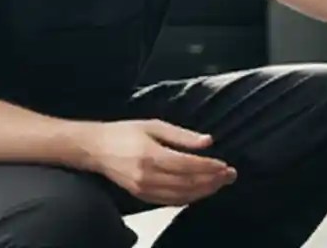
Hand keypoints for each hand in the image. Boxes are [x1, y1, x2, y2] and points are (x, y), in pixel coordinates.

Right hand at [85, 119, 236, 205]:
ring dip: (204, 191)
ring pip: (182, 196)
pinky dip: (188, 199)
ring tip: (220, 184)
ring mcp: (144, 189)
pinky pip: (170, 202)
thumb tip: (208, 142)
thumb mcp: (153, 125)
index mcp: (151, 154)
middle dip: (212, 181)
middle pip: (188, 183)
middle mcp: (148, 175)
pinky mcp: (141, 197)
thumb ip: (181, 135)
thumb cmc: (125, 132)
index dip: (209, 167)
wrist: (96, 149)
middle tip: (230, 175)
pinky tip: (200, 192)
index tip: (226, 165)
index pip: (188, 165)